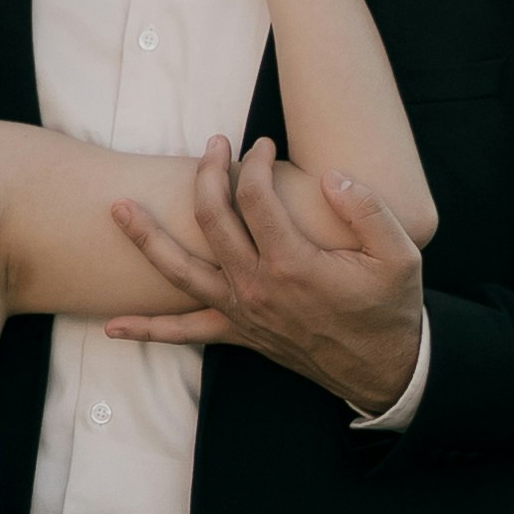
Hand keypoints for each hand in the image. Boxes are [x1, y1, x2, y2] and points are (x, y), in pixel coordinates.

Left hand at [104, 136, 426, 412]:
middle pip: (212, 219)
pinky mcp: (238, 332)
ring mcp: (242, 312)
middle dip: (207, 174)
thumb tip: (331, 177)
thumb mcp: (399, 255)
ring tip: (118, 209)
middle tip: (213, 145)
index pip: (256, 196)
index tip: (263, 145)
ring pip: (180, 271)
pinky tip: (113, 327)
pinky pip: (185, 333)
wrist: (383, 369)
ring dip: (147, 238)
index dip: (256, 162)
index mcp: (294, 262)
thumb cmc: (390, 308)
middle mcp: (257, 286)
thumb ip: (367, 210)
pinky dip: (148, 330)